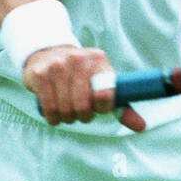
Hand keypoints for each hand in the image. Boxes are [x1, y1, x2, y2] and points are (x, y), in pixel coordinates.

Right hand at [23, 45, 145, 131]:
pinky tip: (55, 114)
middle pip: (83, 106)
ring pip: (65, 109)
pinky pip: (49, 108)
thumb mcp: (102, 84)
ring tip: (67, 112)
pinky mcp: (40, 74)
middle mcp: (78, 59)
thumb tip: (141, 127)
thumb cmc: (81, 76)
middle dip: (83, 116)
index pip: (105, 94)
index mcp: (98, 60)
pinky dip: (53, 118)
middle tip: (81, 113)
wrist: (48, 53)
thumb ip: (121, 106)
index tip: (98, 108)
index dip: (102, 108)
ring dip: (67, 118)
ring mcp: (57, 65)